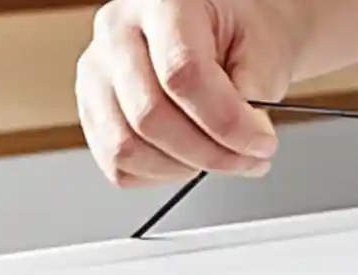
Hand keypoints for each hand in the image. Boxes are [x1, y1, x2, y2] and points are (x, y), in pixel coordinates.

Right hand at [76, 0, 310, 186]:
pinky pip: (117, 164)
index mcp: (162, 3)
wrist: (225, 31)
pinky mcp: (92, 110)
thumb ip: (255, 89)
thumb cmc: (242, 34)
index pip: (182, 74)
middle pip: (149, 115)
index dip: (227, 122)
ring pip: (126, 147)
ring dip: (183, 168)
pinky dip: (159, 175)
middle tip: (249, 159)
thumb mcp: (265, 47)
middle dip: (209, 153)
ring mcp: (96, 73)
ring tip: (222, 160)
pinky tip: (190, 160)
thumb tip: (242, 138)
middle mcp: (117, 33)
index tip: (262, 143)